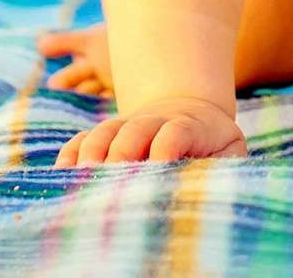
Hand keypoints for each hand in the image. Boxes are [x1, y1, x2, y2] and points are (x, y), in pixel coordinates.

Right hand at [54, 96, 247, 166]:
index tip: (159, 166)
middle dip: (124, 151)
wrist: (190, 110)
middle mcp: (154, 122)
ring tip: (84, 177)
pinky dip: (72, 152)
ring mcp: (127, 126)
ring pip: (107, 130)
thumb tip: (212, 182)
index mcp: (189, 125)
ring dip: (94, 152)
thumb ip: (224, 161)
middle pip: (137, 128)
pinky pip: (84, 138)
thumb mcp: (229, 148)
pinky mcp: (108, 135)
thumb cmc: (213, 142)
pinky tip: (63, 173)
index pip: (176, 131)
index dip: (167, 146)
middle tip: (114, 177)